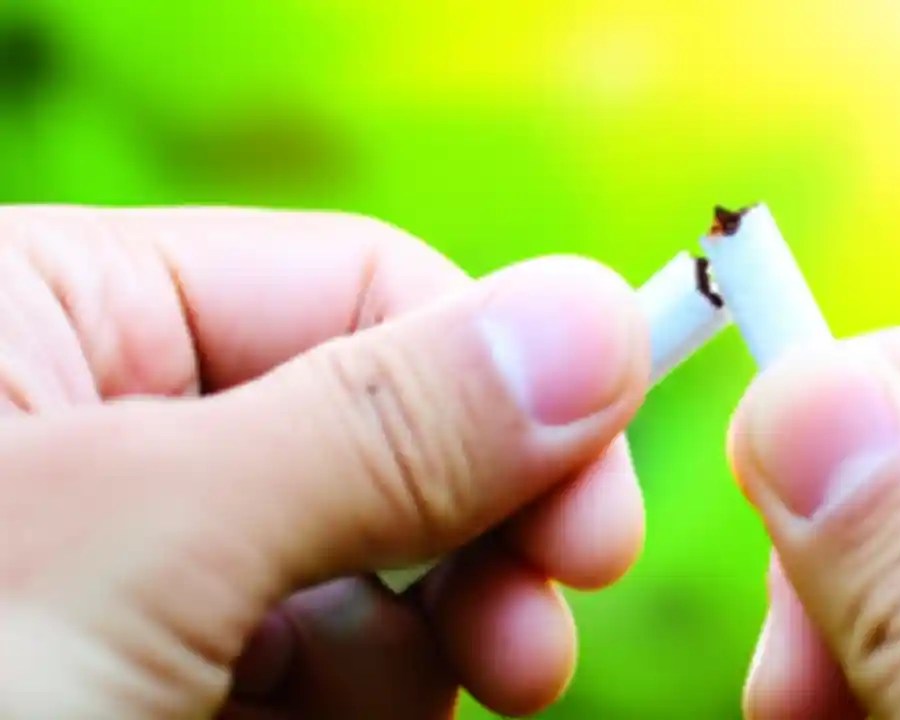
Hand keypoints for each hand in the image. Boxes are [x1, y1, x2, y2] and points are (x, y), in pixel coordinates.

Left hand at [0, 207, 649, 718]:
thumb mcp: (142, 540)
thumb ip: (377, 429)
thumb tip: (600, 322)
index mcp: (65, 308)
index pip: (360, 285)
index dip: (504, 388)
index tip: (598, 521)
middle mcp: (109, 418)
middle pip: (384, 434)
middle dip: (480, 538)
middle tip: (531, 651)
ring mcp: (134, 559)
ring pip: (365, 569)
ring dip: (423, 647)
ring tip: (413, 710)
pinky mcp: (152, 672)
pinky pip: (314, 668)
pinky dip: (356, 709)